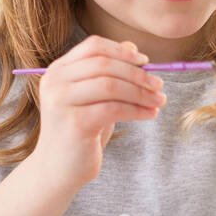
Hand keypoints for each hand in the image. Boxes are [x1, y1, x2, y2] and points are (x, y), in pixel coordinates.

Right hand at [32, 35, 166, 188]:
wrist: (59, 169)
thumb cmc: (80, 130)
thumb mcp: (94, 97)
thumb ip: (108, 73)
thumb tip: (133, 47)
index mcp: (59, 70)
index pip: (93, 47)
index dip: (122, 51)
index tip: (146, 62)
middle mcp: (55, 82)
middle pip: (104, 64)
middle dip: (137, 73)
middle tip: (159, 84)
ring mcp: (62, 102)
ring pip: (111, 86)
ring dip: (141, 92)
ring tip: (159, 101)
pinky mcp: (74, 123)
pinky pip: (114, 109)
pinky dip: (137, 110)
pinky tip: (150, 114)